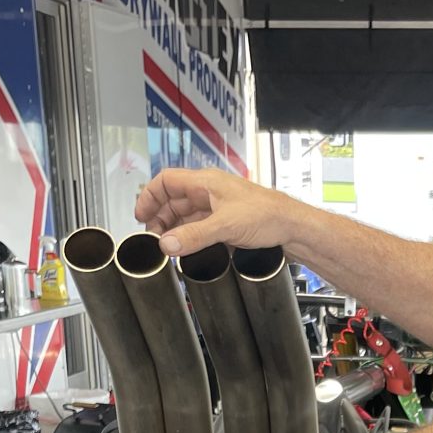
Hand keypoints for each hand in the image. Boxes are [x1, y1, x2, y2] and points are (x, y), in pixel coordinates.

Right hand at [134, 166, 288, 257]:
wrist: (292, 228)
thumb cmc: (267, 215)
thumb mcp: (225, 226)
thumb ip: (194, 236)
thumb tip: (165, 244)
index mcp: (206, 182)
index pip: (167, 181)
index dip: (150, 196)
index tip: (140, 216)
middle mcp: (209, 192)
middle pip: (173, 201)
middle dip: (160, 218)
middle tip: (152, 238)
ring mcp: (217, 209)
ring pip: (186, 217)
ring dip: (174, 231)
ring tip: (167, 247)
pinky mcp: (226, 224)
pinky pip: (200, 229)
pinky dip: (189, 239)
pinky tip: (186, 251)